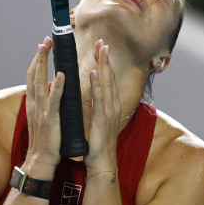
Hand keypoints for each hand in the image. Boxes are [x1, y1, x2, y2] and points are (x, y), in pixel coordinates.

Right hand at [24, 37, 64, 168]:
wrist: (41, 160)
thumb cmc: (45, 140)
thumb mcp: (42, 117)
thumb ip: (44, 103)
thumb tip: (49, 88)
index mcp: (34, 103)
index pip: (33, 76)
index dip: (37, 60)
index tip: (43, 46)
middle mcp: (35, 103)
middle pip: (34, 73)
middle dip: (39, 55)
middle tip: (46, 40)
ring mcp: (41, 110)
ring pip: (40, 82)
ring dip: (44, 63)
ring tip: (48, 48)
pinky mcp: (51, 118)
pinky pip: (54, 100)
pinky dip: (58, 86)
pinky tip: (62, 75)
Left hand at [85, 39, 120, 168]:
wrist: (103, 162)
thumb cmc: (97, 143)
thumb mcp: (98, 121)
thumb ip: (96, 107)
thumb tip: (90, 95)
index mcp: (111, 105)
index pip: (109, 79)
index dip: (106, 63)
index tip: (102, 48)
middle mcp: (113, 105)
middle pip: (111, 77)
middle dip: (106, 59)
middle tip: (103, 42)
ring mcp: (110, 111)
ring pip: (108, 83)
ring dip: (104, 65)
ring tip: (101, 50)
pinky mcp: (103, 118)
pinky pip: (100, 98)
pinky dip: (98, 84)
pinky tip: (95, 73)